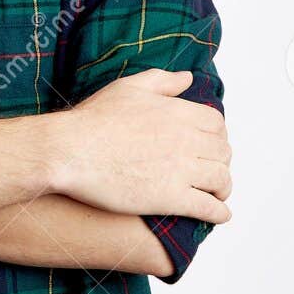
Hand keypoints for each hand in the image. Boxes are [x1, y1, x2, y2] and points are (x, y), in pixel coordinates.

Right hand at [48, 69, 231, 221]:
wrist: (69, 151)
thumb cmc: (93, 120)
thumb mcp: (128, 88)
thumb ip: (163, 81)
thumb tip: (188, 78)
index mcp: (177, 112)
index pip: (217, 124)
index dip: (217, 136)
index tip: (210, 145)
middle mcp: (185, 139)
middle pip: (222, 152)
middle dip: (221, 162)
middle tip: (213, 170)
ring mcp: (180, 169)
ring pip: (220, 180)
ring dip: (223, 188)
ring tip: (218, 195)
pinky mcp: (170, 197)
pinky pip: (207, 208)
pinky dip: (219, 213)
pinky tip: (219, 215)